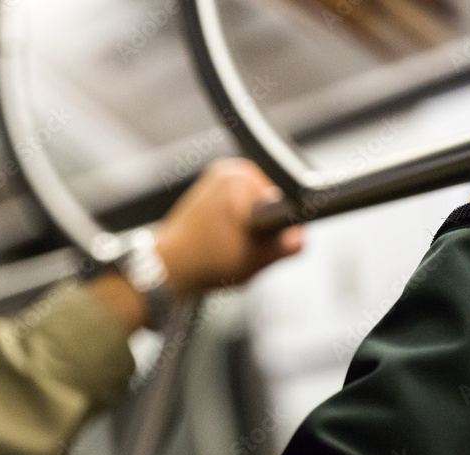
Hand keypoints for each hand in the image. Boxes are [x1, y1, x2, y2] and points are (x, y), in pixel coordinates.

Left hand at [155, 159, 303, 295]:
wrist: (168, 268)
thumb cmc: (204, 262)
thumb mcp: (254, 259)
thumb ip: (285, 246)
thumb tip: (301, 237)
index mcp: (241, 178)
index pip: (284, 199)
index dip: (285, 227)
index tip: (272, 244)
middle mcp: (230, 170)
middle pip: (272, 201)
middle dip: (267, 228)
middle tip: (247, 249)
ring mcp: (219, 177)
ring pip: (257, 205)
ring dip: (253, 228)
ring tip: (234, 246)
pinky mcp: (212, 189)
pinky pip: (242, 206)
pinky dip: (240, 224)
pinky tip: (227, 240)